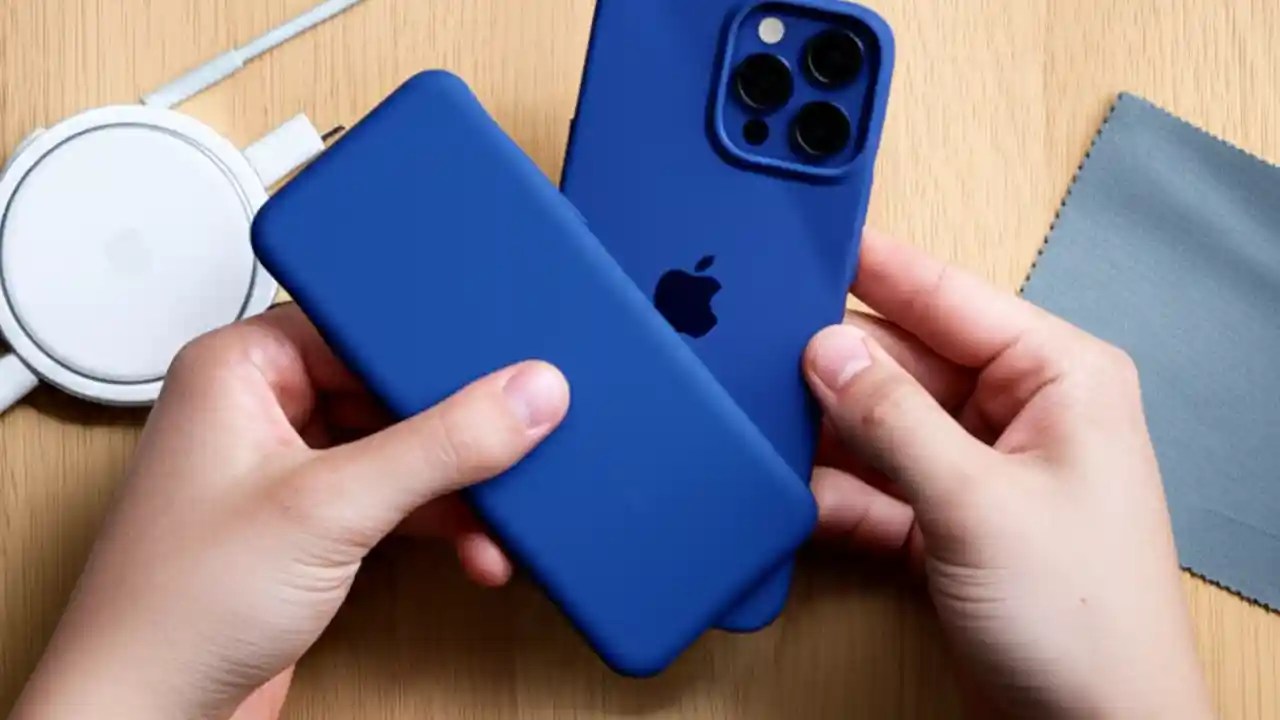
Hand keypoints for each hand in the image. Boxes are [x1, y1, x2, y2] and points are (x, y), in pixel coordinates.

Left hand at [10, 305, 569, 719]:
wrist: (151, 717)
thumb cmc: (176, 610)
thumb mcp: (330, 508)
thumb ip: (439, 445)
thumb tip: (525, 393)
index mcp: (238, 368)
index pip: (360, 323)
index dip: (433, 345)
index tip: (501, 361)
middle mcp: (260, 409)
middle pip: (390, 389)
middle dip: (455, 429)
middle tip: (515, 438)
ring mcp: (287, 469)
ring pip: (400, 448)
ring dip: (455, 484)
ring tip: (499, 508)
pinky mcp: (310, 524)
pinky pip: (394, 498)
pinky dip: (438, 521)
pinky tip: (474, 544)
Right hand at [805, 231, 1211, 718]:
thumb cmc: (1084, 621)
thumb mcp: (975, 502)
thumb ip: (891, 420)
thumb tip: (826, 352)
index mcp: (1057, 377)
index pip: (949, 298)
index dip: (877, 269)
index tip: (810, 243)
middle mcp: (1018, 413)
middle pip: (903, 364)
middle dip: (835, 369)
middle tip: (758, 354)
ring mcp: (977, 470)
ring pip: (879, 426)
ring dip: (827, 435)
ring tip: (764, 425)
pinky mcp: (946, 521)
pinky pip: (874, 484)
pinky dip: (835, 492)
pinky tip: (795, 493)